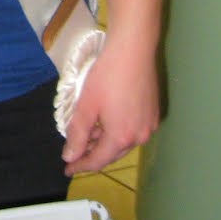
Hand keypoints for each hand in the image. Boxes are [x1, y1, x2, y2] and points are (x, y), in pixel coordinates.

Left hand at [61, 33, 159, 175]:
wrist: (133, 51)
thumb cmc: (106, 77)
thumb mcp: (86, 106)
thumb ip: (77, 134)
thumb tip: (70, 157)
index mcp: (121, 137)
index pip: (98, 161)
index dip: (81, 166)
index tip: (67, 169)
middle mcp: (139, 136)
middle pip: (112, 153)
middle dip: (92, 154)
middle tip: (74, 154)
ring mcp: (149, 125)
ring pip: (123, 142)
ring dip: (104, 141)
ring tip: (86, 136)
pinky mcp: (153, 113)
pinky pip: (132, 130)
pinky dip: (116, 131)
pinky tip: (105, 121)